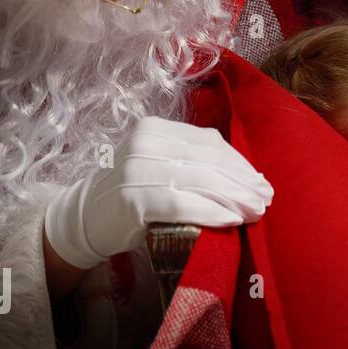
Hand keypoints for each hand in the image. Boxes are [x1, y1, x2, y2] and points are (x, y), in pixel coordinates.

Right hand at [44, 116, 273, 268]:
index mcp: (155, 128)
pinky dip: (213, 212)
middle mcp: (145, 142)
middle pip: (209, 161)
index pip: (209, 142)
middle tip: (265, 199)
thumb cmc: (131, 193)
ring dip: (235, 198)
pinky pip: (184, 204)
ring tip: (256, 212)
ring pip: (201, 181)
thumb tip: (248, 176)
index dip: (239, 162)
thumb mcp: (158, 164)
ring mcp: (137, 170)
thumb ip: (192, 161)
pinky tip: (232, 220)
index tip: (261, 180)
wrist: (82, 218)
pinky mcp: (134, 200)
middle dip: (243, 182)